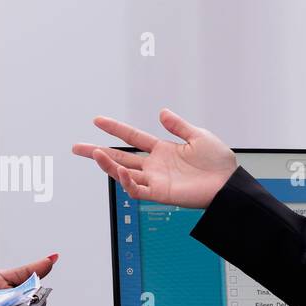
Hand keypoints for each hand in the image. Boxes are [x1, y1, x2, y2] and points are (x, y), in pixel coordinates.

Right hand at [72, 109, 237, 208]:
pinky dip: (127, 182)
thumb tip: (162, 112)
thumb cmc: (218, 163)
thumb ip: (178, 126)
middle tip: (77, 148)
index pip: (132, 138)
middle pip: (120, 157)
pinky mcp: (160, 194)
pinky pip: (138, 190)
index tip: (97, 121)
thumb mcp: (198, 136)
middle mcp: (154, 165)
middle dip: (98, 152)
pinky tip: (120, 171)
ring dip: (108, 164)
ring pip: (124, 173)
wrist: (228, 184)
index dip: (115, 129)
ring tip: (95, 154)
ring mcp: (155, 180)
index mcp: (162, 150)